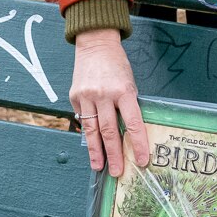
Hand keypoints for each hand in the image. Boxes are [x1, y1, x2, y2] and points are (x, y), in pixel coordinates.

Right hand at [69, 29, 149, 176]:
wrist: (95, 44)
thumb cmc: (117, 65)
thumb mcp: (129, 83)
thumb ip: (127, 107)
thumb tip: (128, 134)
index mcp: (124, 91)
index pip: (134, 123)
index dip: (139, 144)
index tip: (142, 160)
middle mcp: (104, 94)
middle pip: (110, 131)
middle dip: (114, 154)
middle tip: (117, 172)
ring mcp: (87, 96)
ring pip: (92, 130)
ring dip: (96, 152)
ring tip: (99, 167)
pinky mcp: (75, 97)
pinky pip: (83, 119)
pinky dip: (88, 134)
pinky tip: (92, 146)